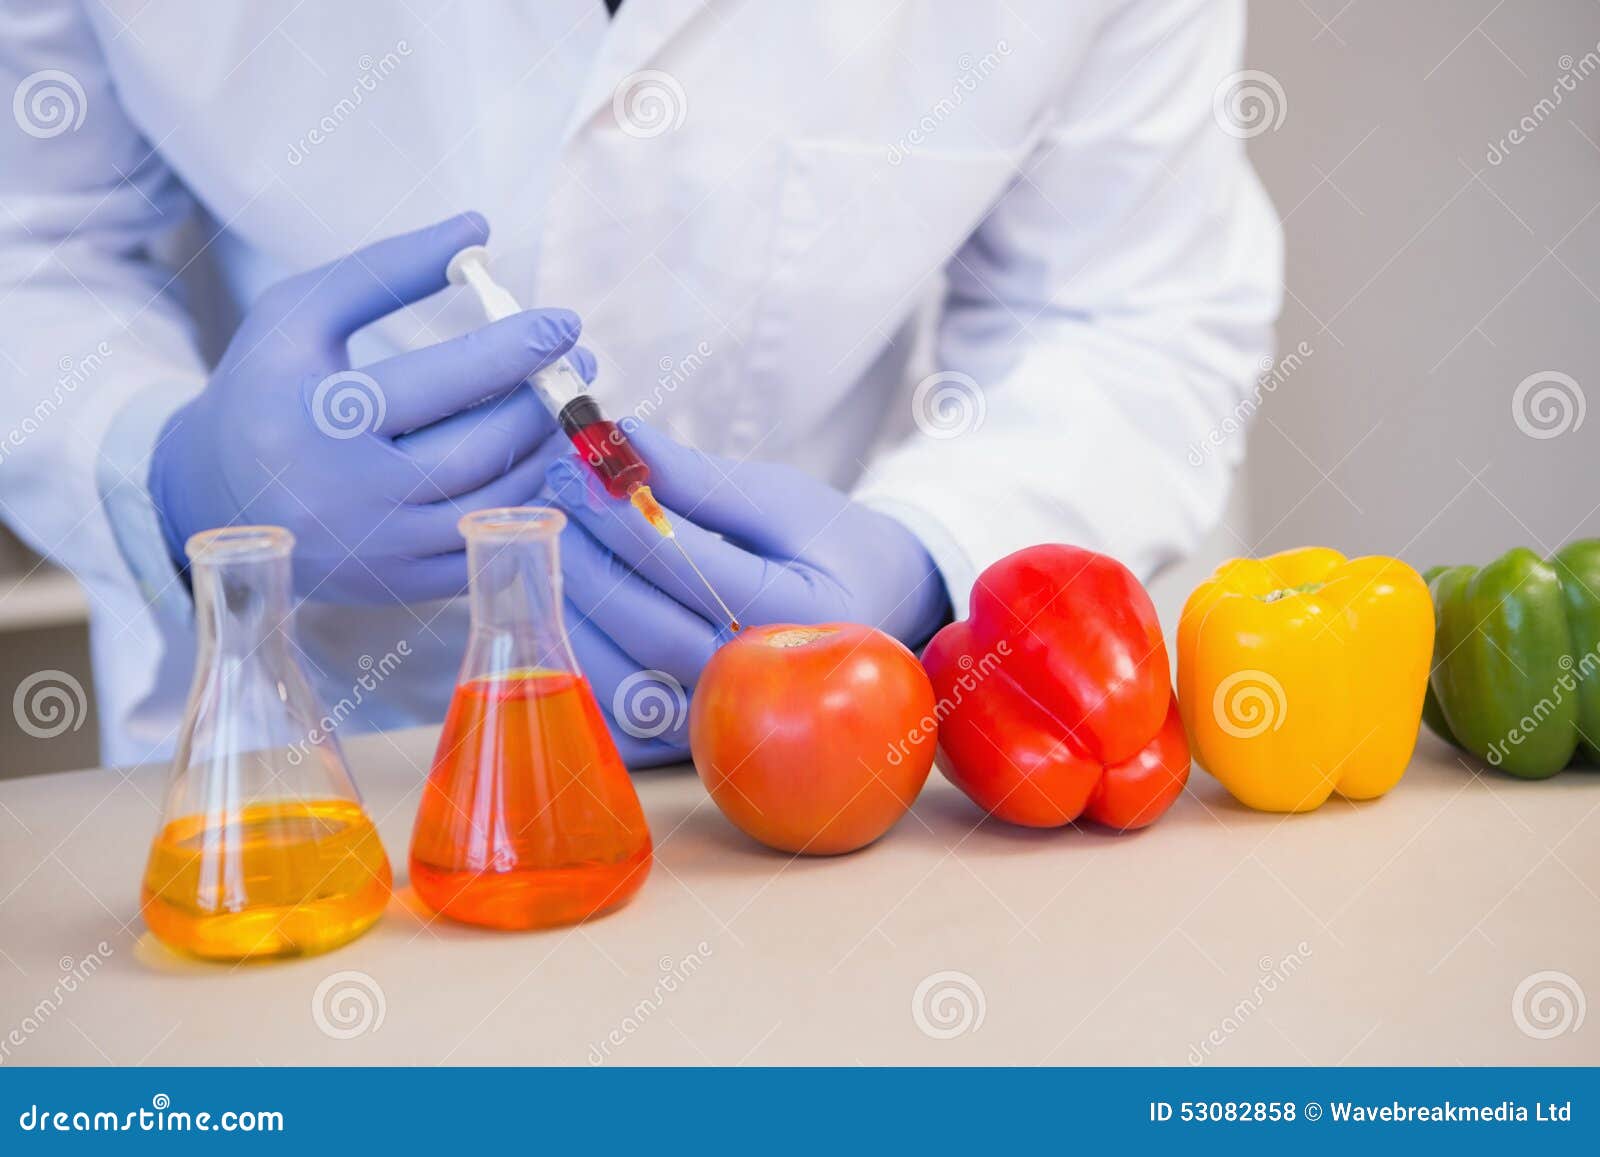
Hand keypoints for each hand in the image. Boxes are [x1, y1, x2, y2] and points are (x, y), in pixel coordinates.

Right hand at [150, 213, 591, 602]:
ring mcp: (379, 552)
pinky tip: (541, 459)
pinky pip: (489, 543)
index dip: (515, 350)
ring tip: (564, 407)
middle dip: (542, 403)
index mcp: (315, 420)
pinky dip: (526, 499)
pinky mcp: (402, 587)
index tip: (566, 321)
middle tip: (581, 367)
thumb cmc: (268, 383)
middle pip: (479, 448)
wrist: (213, 492)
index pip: (440, 383)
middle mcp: (348, 496)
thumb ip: (387, 267)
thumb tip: (479, 228)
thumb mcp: (303, 311)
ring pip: (494, 500)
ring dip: (543, 450)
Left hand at [544, 423, 950, 764]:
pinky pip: (615, 716)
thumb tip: (619, 438)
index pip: (691, 568)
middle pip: (648, 625)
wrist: (875, 610)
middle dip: (589, 554)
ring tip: (554, 542)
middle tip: (555, 495)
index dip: (622, 517)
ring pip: (621, 677)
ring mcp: (723, 721)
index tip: (577, 468)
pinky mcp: (687, 741)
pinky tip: (564, 606)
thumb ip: (698, 478)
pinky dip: (579, 664)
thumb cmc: (827, 545)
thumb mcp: (780, 497)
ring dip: (571, 606)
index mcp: (799, 612)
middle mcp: (764, 682)